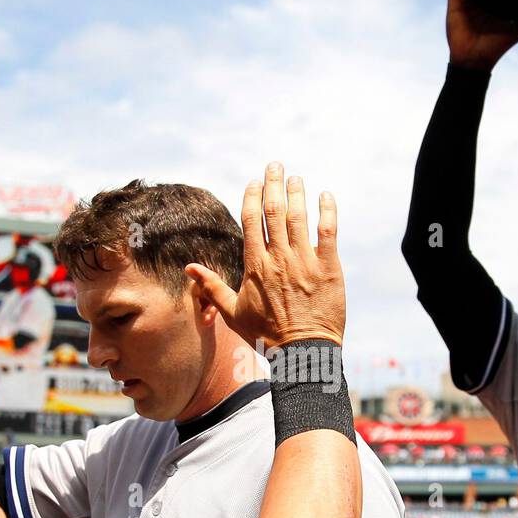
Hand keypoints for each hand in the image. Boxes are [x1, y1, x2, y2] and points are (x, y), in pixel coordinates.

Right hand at [184, 162, 343, 347]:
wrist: (302, 352)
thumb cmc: (266, 336)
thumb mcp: (233, 312)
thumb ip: (212, 286)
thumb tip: (189, 269)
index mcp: (255, 265)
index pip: (252, 219)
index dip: (253, 196)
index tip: (255, 182)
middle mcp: (279, 258)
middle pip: (274, 210)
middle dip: (274, 183)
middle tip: (276, 165)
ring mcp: (305, 261)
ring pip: (300, 216)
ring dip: (297, 192)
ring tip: (296, 177)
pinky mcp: (329, 268)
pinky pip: (328, 231)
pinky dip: (327, 210)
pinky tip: (326, 196)